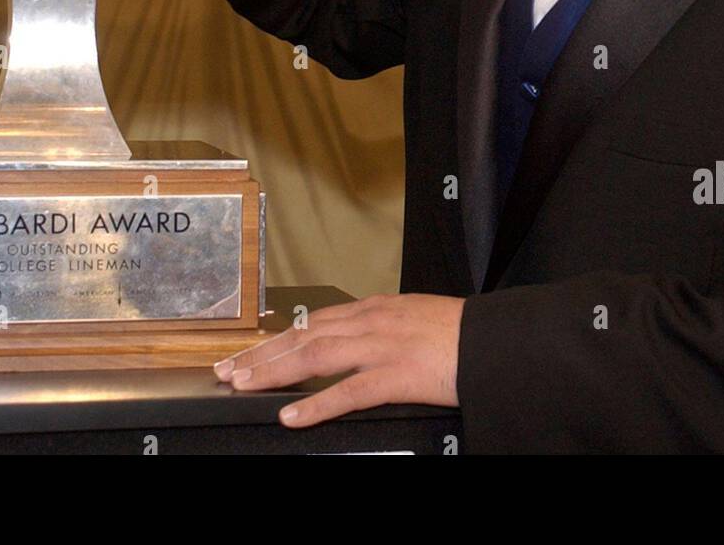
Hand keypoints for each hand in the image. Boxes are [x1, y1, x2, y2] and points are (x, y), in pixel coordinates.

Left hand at [214, 293, 464, 426]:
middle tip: (229, 369)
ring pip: (315, 355)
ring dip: (275, 371)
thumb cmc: (460, 334)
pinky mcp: (397, 375)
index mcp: (376, 309)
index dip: (277, 336)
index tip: (250, 349)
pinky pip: (348, 391)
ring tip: (245, 385)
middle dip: (263, 353)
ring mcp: (382, 347)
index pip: (314, 321)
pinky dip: (316, 403)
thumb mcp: (413, 319)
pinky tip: (292, 414)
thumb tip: (353, 344)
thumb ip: (381, 329)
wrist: (494, 340)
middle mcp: (372, 322)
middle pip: (304, 335)